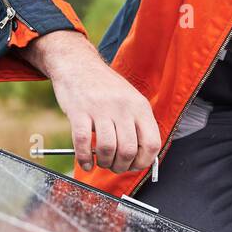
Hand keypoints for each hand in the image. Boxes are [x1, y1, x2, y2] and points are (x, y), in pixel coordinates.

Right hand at [20, 30, 161, 173]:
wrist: (79, 65)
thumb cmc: (106, 88)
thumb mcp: (131, 100)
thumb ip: (138, 124)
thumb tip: (144, 157)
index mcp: (140, 107)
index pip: (152, 143)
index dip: (144, 162)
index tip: (135, 166)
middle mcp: (123, 107)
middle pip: (129, 150)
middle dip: (122, 166)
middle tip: (115, 166)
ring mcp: (101, 109)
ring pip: (108, 149)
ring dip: (104, 163)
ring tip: (101, 162)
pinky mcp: (79, 111)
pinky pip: (82, 142)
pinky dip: (84, 159)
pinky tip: (85, 163)